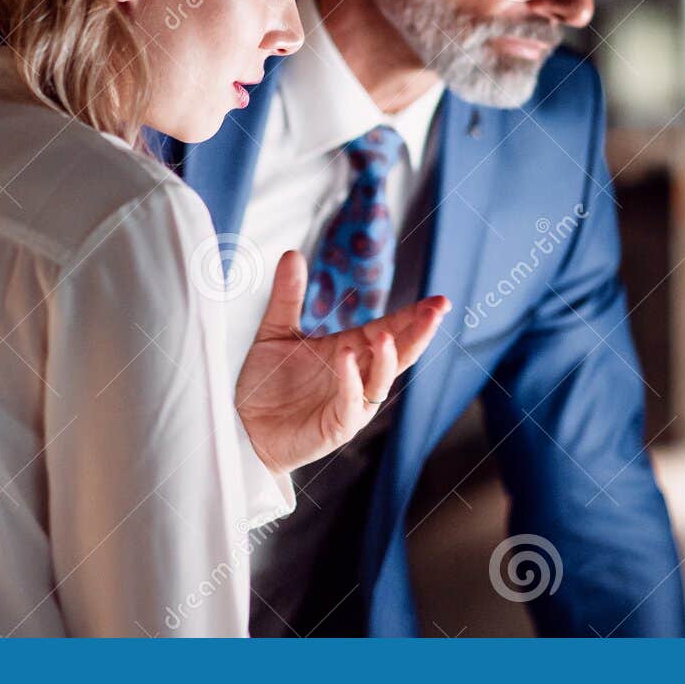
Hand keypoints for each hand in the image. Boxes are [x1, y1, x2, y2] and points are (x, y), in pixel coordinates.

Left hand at [235, 251, 449, 474]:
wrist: (245, 428)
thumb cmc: (268, 385)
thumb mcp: (276, 331)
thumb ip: (288, 296)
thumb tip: (292, 254)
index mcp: (351, 350)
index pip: (390, 329)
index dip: (414, 316)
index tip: (438, 301)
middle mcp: (358, 376)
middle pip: (398, 353)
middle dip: (418, 333)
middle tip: (435, 311)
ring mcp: (351, 403)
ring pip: (381, 380)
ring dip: (386, 357)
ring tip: (384, 334)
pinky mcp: (336, 426)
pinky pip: (350, 402)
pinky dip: (351, 380)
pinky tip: (347, 357)